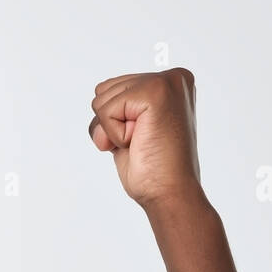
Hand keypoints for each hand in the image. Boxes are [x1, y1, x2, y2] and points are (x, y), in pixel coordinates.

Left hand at [88, 68, 201, 210]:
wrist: (169, 193)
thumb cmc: (152, 168)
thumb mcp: (130, 128)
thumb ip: (120, 106)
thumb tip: (99, 92)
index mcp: (170, 83)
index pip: (113, 88)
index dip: (114, 121)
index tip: (143, 138)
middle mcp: (172, 78)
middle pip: (104, 90)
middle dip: (110, 124)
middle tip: (140, 143)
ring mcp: (165, 82)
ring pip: (102, 99)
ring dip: (113, 130)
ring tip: (141, 142)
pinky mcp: (155, 92)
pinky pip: (106, 110)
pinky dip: (114, 134)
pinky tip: (139, 142)